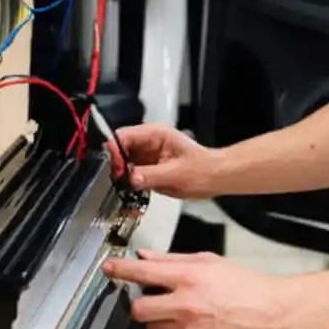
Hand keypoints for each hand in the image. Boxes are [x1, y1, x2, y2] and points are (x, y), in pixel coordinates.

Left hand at [103, 251, 295, 328]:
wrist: (269, 311)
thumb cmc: (243, 284)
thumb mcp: (207, 261)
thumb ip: (173, 259)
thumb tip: (147, 257)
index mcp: (188, 277)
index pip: (143, 272)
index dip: (120, 270)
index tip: (109, 268)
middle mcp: (185, 303)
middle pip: (139, 309)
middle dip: (137, 303)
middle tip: (146, 297)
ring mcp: (190, 327)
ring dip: (155, 320)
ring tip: (171, 310)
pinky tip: (192, 319)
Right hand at [105, 123, 220, 198]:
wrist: (214, 178)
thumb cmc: (202, 169)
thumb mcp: (175, 173)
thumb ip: (150, 175)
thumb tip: (130, 178)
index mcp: (155, 134)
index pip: (123, 136)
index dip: (114, 151)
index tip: (114, 168)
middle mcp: (148, 143)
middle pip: (119, 150)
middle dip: (115, 166)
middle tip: (115, 182)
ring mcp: (147, 156)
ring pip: (123, 164)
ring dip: (120, 177)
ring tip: (121, 190)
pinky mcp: (148, 169)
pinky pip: (131, 175)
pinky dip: (128, 185)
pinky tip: (128, 195)